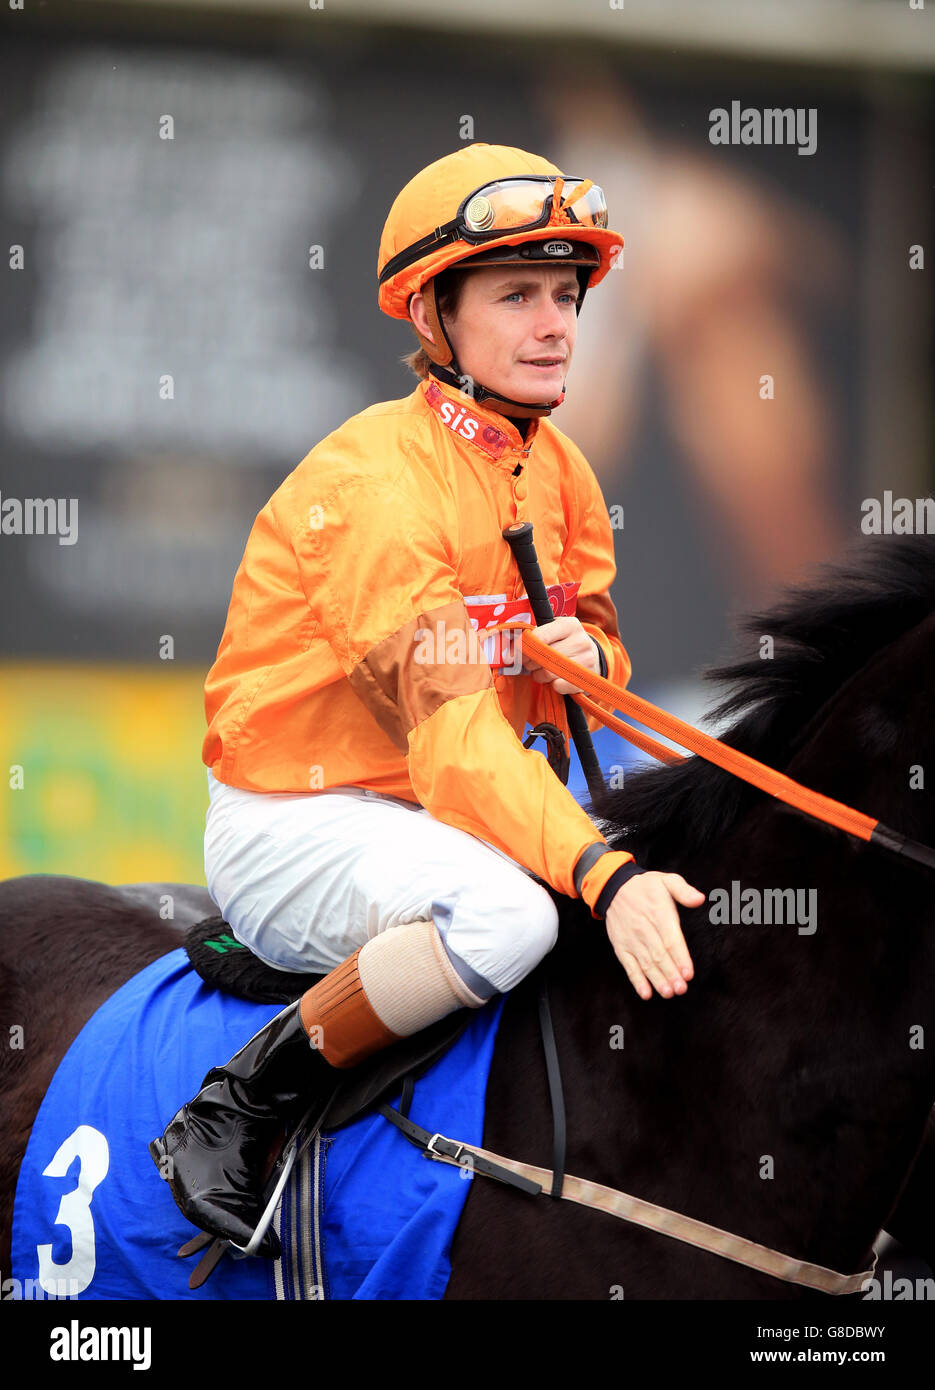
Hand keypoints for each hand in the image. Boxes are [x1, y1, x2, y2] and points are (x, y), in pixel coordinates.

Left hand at [520, 616, 598, 694]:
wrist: (590, 655)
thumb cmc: (564, 642)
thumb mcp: (553, 631)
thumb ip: (532, 636)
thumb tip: (508, 651)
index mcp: (570, 625)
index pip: (539, 637)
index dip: (523, 647)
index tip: (516, 653)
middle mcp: (581, 641)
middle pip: (543, 657)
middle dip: (529, 662)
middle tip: (528, 663)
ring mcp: (586, 660)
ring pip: (548, 672)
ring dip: (538, 675)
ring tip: (540, 670)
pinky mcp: (586, 678)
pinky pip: (558, 686)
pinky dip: (551, 685)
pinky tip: (553, 679)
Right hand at [604, 872, 704, 999]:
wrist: (614, 887)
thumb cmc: (645, 887)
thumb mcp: (667, 880)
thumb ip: (684, 890)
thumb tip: (699, 899)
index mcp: (659, 914)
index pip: (671, 940)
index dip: (680, 957)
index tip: (688, 973)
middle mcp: (644, 929)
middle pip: (659, 955)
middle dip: (671, 973)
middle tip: (681, 988)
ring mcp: (631, 940)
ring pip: (645, 963)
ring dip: (657, 980)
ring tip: (668, 993)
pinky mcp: (621, 947)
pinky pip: (628, 966)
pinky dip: (636, 980)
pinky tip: (646, 993)